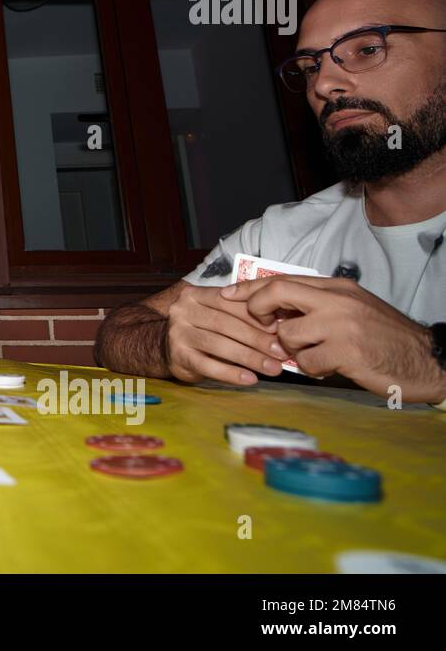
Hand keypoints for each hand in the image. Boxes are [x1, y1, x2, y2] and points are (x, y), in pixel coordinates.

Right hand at [163, 282, 287, 385]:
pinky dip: (232, 373)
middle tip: (281, 352)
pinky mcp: (178, 356)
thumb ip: (239, 315)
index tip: (279, 329)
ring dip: (249, 357)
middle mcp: (182, 310)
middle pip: (224, 323)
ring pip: (219, 344)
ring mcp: (178, 333)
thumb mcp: (217, 315)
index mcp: (195, 294)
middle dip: (257, 338)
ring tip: (273, 368)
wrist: (171, 349)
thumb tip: (279, 327)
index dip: (255, 315)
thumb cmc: (203, 330)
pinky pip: (208, 366)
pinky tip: (250, 379)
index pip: (228, 301)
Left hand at [223, 276, 445, 403]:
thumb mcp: (350, 310)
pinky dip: (312, 370)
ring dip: (293, 352)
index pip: (282, 279)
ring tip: (315, 354)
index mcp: (335, 288)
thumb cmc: (382, 337)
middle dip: (257, 311)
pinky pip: (306, 363)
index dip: (249, 288)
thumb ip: (315, 307)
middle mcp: (336, 300)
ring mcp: (341, 325)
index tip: (226, 294)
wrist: (425, 360)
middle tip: (260, 326)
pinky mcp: (346, 352)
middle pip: (276, 293)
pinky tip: (330, 368)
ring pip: (287, 336)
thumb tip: (273, 313)